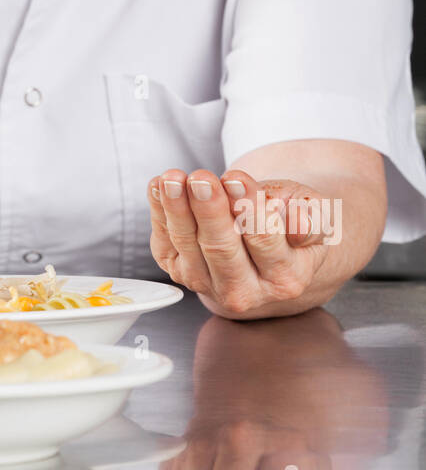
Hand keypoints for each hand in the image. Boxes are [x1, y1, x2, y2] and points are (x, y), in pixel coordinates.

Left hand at [147, 168, 333, 316]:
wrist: (267, 256)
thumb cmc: (290, 225)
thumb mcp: (311, 215)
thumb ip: (308, 218)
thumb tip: (298, 221)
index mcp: (286, 278)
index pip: (266, 241)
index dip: (248, 209)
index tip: (235, 177)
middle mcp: (247, 292)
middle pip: (222, 249)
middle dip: (209, 211)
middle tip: (200, 179)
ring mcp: (209, 286)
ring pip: (189, 247)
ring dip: (177, 210)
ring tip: (173, 179)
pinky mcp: (181, 274)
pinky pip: (166, 244)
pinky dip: (159, 213)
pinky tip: (159, 187)